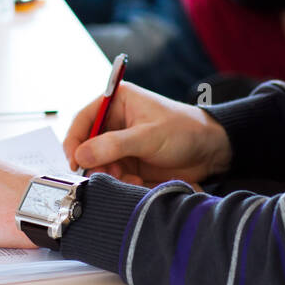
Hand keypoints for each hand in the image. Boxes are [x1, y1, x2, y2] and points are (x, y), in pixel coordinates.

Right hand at [64, 80, 232, 186]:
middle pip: (88, 145)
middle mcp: (115, 122)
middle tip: (108, 175)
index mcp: (117, 102)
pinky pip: (114, 175)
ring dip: (111, 175)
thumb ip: (114, 145)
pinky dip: (121, 182)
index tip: (74, 161)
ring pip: (99, 164)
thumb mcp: (149, 136)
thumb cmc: (184, 130)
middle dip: (95, 163)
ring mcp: (121, 144)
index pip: (83, 120)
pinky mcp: (129, 162)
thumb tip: (80, 155)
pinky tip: (138, 183)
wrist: (210, 151)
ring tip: (131, 180)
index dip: (74, 140)